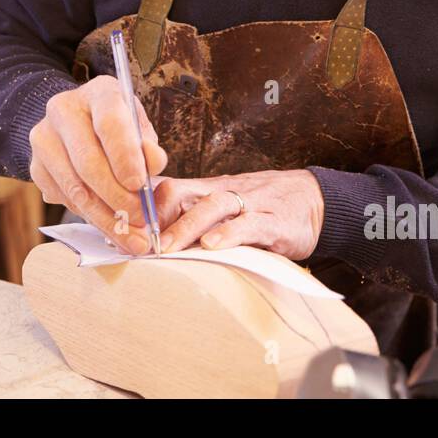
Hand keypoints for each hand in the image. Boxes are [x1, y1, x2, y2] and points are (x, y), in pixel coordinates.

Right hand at [28, 75, 167, 254]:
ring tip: (129, 233)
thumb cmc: (118, 128)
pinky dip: (87, 215)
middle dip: (117, 198)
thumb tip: (153, 164)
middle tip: (140, 220)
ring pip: (74, 187)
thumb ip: (149, 146)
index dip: (125, 157)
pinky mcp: (33, 165)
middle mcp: (63, 109)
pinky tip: (107, 222)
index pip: (109, 122)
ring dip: (104, 216)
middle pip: (88, 162)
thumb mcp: (139, 128)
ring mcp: (43, 137)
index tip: (140, 185)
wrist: (77, 125)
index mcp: (98, 92)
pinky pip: (62, 198)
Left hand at [154, 170, 324, 260]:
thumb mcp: (225, 209)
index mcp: (206, 190)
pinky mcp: (272, 221)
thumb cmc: (262, 208)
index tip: (123, 230)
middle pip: (181, 192)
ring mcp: (248, 204)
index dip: (142, 208)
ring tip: (168, 248)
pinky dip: (229, 234)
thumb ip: (194, 219)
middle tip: (138, 242)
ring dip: (187, 227)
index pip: (166, 189)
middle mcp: (223, 192)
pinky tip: (213, 246)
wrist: (315, 201)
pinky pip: (248, 224)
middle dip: (156, 218)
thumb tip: (152, 240)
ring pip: (212, 205)